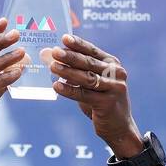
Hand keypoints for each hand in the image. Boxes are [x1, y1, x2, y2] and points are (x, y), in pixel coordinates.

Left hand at [49, 35, 140, 156]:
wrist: (118, 127)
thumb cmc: (100, 102)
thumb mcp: (87, 84)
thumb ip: (70, 69)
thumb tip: (46, 54)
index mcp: (112, 64)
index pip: (92, 51)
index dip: (78, 44)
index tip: (64, 38)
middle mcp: (116, 74)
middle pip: (89, 63)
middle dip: (71, 57)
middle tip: (55, 52)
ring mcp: (114, 88)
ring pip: (87, 78)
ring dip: (68, 72)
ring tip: (52, 67)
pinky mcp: (108, 103)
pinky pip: (85, 95)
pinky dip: (70, 90)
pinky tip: (56, 86)